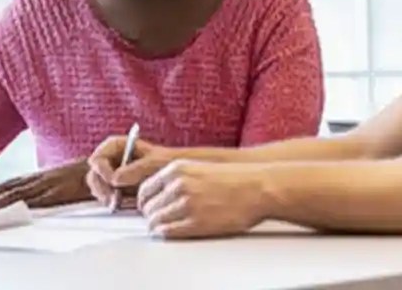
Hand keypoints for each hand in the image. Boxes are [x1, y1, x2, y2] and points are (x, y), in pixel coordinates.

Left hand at [0, 159, 91, 209]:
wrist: (105, 169)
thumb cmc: (83, 177)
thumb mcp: (59, 181)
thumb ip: (44, 189)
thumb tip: (30, 200)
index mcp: (38, 176)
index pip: (9, 184)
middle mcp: (39, 177)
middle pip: (7, 187)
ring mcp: (48, 183)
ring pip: (17, 193)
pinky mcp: (58, 191)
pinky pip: (36, 199)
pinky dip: (21, 204)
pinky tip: (10, 209)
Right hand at [85, 135, 174, 204]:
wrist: (176, 175)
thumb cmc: (166, 163)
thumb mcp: (153, 162)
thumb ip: (134, 169)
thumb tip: (115, 179)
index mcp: (116, 146)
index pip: (99, 156)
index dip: (102, 169)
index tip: (113, 181)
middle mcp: (110, 158)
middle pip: (94, 172)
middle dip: (101, 187)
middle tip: (112, 199)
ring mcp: (111, 173)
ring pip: (97, 185)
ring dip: (103, 195)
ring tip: (116, 204)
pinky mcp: (114, 188)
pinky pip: (104, 195)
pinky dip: (109, 200)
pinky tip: (118, 205)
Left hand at [137, 160, 265, 238]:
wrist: (257, 188)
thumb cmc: (233, 179)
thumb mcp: (197, 167)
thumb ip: (175, 178)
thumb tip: (157, 193)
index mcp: (176, 169)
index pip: (144, 189)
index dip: (145, 201)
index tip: (148, 207)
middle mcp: (178, 185)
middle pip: (147, 207)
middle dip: (150, 215)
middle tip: (157, 219)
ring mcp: (186, 204)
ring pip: (155, 221)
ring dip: (157, 226)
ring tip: (165, 227)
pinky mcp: (196, 222)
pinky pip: (168, 232)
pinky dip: (165, 234)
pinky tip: (171, 232)